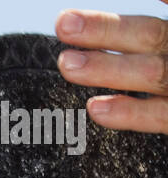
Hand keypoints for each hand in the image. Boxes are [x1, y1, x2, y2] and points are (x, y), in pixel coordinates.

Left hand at [56, 6, 167, 132]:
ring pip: (154, 74)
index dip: (115, 23)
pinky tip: (97, 108)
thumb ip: (165, 20)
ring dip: (109, 68)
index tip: (72, 19)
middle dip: (106, 31)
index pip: (150, 25)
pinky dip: (131, 112)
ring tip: (68, 65)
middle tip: (64, 24)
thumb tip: (145, 16)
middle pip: (151, 35)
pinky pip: (162, 118)